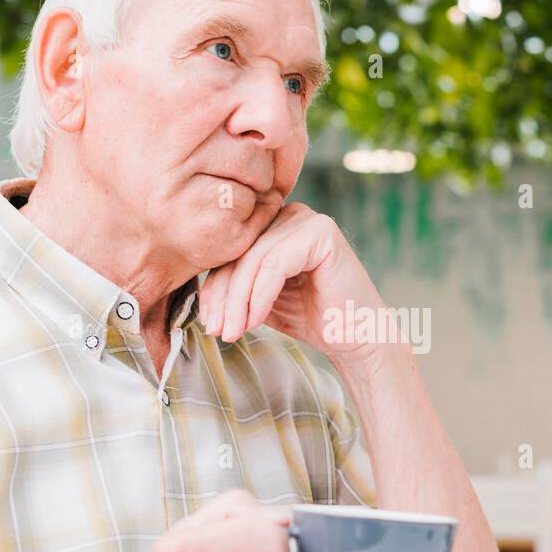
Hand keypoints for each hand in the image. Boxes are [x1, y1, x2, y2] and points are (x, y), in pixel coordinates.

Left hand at [197, 202, 396, 366]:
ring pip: (253, 260)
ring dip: (238, 301)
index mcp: (272, 225)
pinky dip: (259, 296)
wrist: (356, 337)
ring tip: (232, 331)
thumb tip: (195, 294)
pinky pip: (275, 264)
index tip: (208, 324)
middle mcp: (288, 214)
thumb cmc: (312, 319)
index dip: (214, 288)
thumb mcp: (261, 300)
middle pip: (239, 254)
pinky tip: (254, 321)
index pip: (231, 252)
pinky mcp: (321, 232)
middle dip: (223, 297)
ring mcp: (306, 219)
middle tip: (217, 331)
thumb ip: (235, 287)